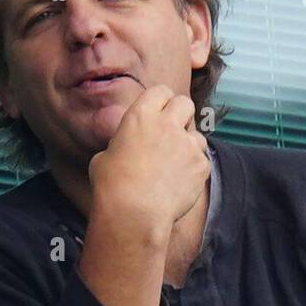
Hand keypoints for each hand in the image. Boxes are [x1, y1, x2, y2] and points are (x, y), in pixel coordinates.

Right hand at [88, 84, 208, 232]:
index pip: (160, 91)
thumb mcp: (104, 156)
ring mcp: (187, 144)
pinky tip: (178, 182)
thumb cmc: (111, 187)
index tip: (158, 112)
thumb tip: (125, 148)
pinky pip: (202, 160)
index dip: (161, 101)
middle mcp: (167, 124)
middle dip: (181, 114)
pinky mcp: (201, 165)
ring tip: (174, 164)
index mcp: (140, 116)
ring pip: (197, 134)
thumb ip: (122, 144)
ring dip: (188, 144)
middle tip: (172, 131)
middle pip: (185, 103)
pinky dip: (193, 169)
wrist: (133, 213)